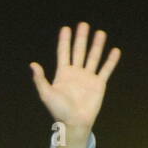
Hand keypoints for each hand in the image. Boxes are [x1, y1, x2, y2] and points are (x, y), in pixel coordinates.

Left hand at [29, 22, 120, 143]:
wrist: (74, 123)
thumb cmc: (58, 111)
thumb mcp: (46, 94)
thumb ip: (40, 79)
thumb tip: (33, 64)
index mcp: (63, 74)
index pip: (64, 53)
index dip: (64, 41)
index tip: (66, 28)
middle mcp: (76, 73)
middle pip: (79, 51)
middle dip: (81, 38)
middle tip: (84, 24)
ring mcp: (88, 78)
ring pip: (93, 58)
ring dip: (97, 45)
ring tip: (100, 33)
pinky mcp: (99, 84)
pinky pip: (106, 70)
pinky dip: (111, 61)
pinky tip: (115, 51)